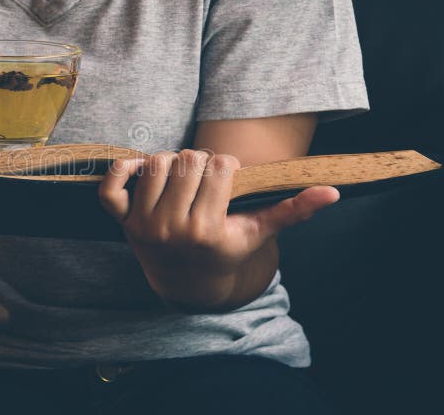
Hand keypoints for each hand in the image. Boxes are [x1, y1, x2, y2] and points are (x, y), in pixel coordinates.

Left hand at [99, 150, 339, 309]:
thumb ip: (292, 211)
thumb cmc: (225, 250)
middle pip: (188, 160)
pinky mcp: (122, 221)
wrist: (187, 283)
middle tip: (206, 176)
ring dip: (171, 161)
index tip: (229, 179)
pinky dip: (123, 170)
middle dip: (202, 162)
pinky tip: (142, 169)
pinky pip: (111, 186)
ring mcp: (143, 225)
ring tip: (183, 176)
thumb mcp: (257, 234)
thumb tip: (332, 193)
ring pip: (156, 163)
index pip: (221, 167)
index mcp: (207, 230)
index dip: (228, 166)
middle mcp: (171, 228)